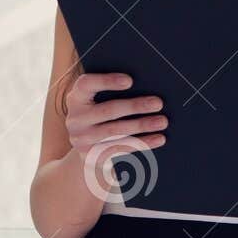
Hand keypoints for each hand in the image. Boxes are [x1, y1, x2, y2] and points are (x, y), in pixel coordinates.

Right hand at [64, 72, 166, 186]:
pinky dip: (142, 143)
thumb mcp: (98, 100)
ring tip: (162, 121)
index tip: (130, 80)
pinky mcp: (93, 156)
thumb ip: (111, 92)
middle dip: (135, 106)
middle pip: (108, 111)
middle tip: (158, 103)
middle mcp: (75, 119)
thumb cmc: (101, 113)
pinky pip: (121, 148)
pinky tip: (158, 138)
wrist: (88, 147)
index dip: (107, 81)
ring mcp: (82, 140)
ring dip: (142, 126)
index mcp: (76, 97)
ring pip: (116, 132)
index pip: (86, 84)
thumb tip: (145, 84)